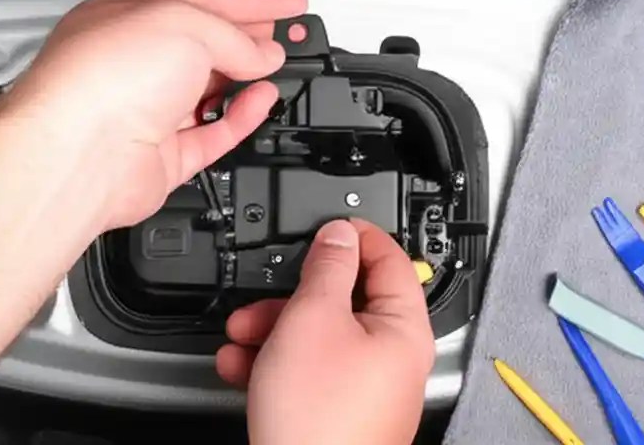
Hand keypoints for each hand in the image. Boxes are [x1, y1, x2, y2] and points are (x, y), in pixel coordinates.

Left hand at [0, 0, 307, 231]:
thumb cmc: (104, 79)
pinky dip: (238, 119)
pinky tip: (260, 102)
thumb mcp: (186, 25)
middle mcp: (132, 62)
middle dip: (248, 37)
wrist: (79, 153)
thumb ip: (232, 36)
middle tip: (288, 32)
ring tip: (280, 67)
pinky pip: (209, 136)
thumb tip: (261, 52)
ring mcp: (143, 111)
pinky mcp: (157, 159)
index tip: (284, 1)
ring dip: (245, 79)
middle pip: (202, 45)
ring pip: (205, 93)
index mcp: (128, 15)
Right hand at [217, 219, 435, 444]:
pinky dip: (275, 363)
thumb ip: (326, 269)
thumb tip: (339, 234)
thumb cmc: (321, 420)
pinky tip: (241, 366)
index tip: (329, 224)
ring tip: (241, 336)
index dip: (356, 235)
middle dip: (293, 295)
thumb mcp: (313, 319)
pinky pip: (308, 372)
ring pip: (318, 337)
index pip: (390, 260)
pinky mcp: (339, 414)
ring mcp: (366, 389)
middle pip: (345, 301)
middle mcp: (392, 359)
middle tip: (265, 295)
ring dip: (273, 330)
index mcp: (403, 329)